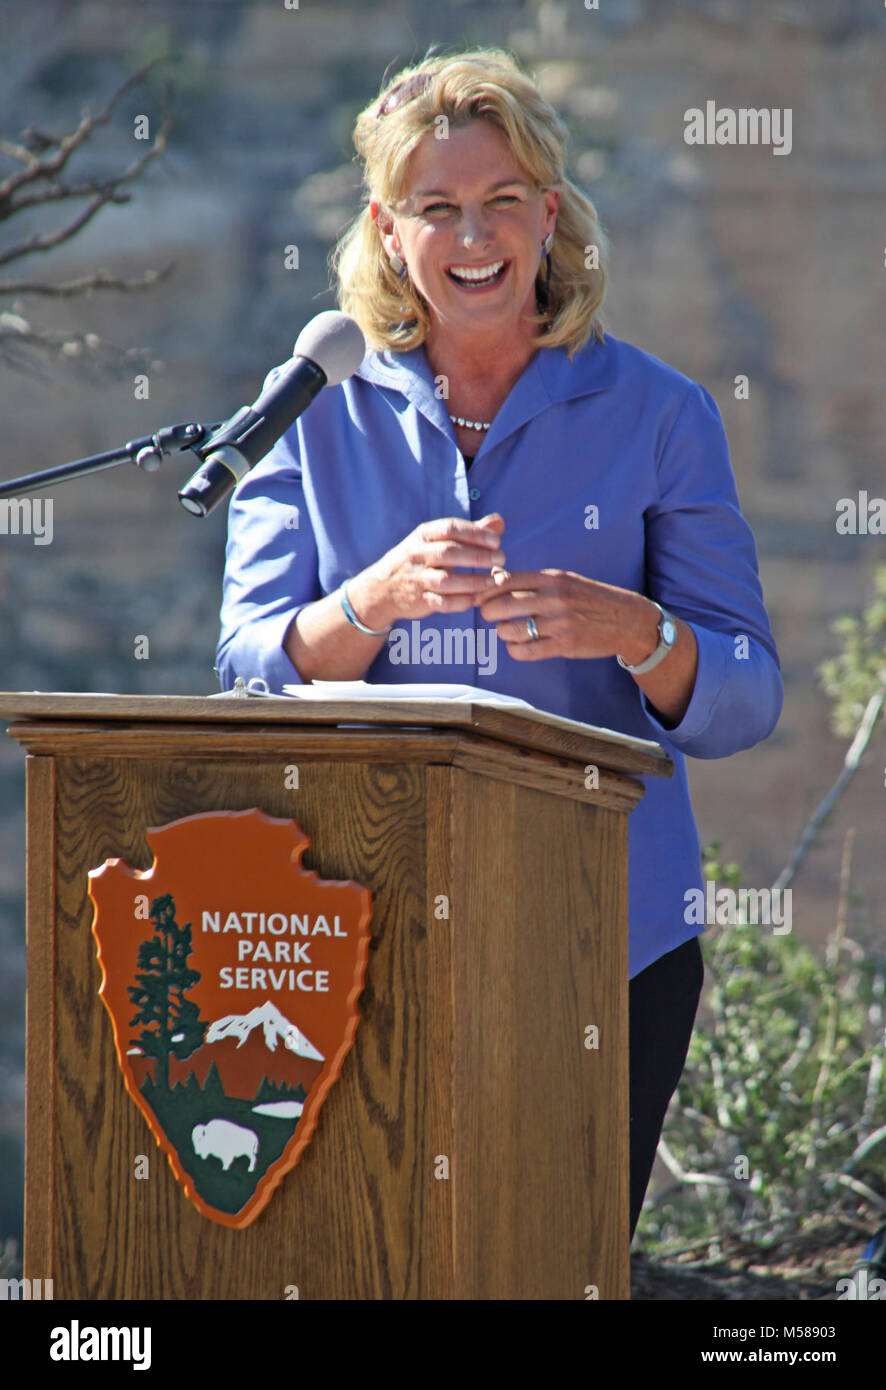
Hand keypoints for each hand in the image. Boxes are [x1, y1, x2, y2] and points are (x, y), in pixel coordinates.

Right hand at [355, 514, 506, 626]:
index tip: (497, 541)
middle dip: (478, 556)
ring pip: (447, 580)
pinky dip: (461, 602)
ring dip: (474, 581)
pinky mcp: (419, 601)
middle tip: (501, 559)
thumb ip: (470, 532)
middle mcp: (417, 555)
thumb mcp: (436, 541)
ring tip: (495, 580)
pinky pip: (442, 603)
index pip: (450, 528)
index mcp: (422, 535)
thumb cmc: (419, 560)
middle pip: (450, 552)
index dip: (476, 533)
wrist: (381, 590)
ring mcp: (416, 579)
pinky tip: (476, 599)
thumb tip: (499, 521)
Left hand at [475, 567, 657, 661]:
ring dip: (503, 632)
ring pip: (511, 629)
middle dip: (489, 612)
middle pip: (503, 604)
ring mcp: (560, 623)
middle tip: (491, 615)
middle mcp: (554, 598)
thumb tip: (494, 575)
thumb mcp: (563, 580)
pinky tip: (517, 646)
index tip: (481, 597)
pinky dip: (515, 650)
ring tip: (508, 631)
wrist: (625, 619)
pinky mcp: (564, 645)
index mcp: (552, 578)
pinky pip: (526, 651)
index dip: (486, 590)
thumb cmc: (588, 598)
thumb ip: (529, 580)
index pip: (506, 580)